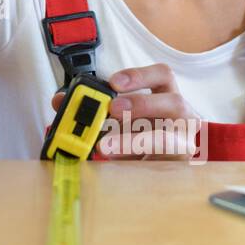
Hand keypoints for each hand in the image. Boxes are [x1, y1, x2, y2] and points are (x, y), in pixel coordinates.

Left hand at [51, 64, 202, 160]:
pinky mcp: (178, 167)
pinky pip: (158, 166)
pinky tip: (116, 163)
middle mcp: (182, 115)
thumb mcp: (117, 118)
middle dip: (141, 105)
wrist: (156, 169)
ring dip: (135, 140)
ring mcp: (184, 143)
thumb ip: (93, 107)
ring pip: (168, 138)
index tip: (114, 82)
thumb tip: (61, 101)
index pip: (163, 75)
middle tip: (112, 109)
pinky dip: (135, 164)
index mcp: (166, 95)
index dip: (140, 76)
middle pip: (174, 102)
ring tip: (105, 146)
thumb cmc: (139, 135)